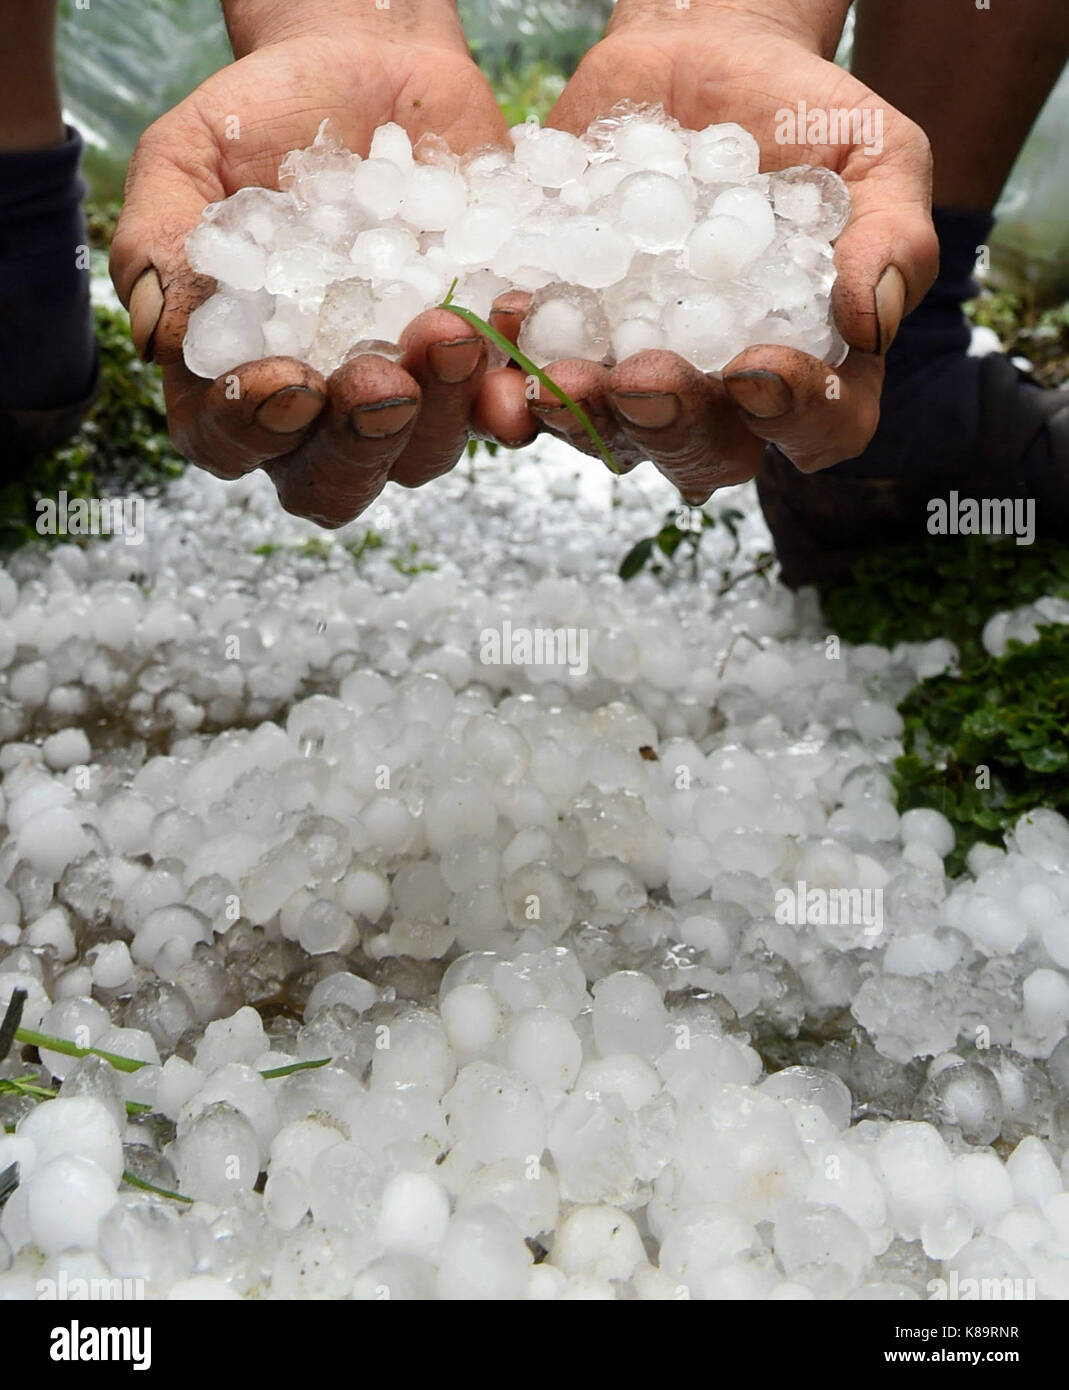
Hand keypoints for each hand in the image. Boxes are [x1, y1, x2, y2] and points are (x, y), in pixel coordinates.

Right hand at [110, 22, 516, 525]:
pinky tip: (508, 318)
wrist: (369, 66)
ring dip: (439, 414)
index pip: (229, 444)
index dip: (253, 431)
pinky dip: (508, 383)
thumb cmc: (264, 119)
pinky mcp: (476, 365)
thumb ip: (159, 246)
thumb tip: (160, 341)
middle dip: (358, 444)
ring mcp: (406, 395)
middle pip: (332, 484)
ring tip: (450, 329)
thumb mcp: (188, 158)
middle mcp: (321, 409)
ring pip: (421, 458)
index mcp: (237, 376)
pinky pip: (500, 405)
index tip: (287, 382)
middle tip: (380, 381)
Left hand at [479, 4, 937, 501]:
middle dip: (675, 425)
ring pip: (612, 432)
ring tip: (564, 377)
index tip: (764, 370)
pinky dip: (516, 365)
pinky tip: (508, 321)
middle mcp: (721, 394)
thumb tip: (871, 323)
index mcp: (810, 370)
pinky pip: (536, 376)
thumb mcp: (876, 156)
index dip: (798, 419)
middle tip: (647, 381)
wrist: (700, 61)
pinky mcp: (568, 340)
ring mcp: (638, 375)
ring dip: (585, 416)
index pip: (822, 429)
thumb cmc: (803, 118)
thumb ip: (895, 236)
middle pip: (705, 452)